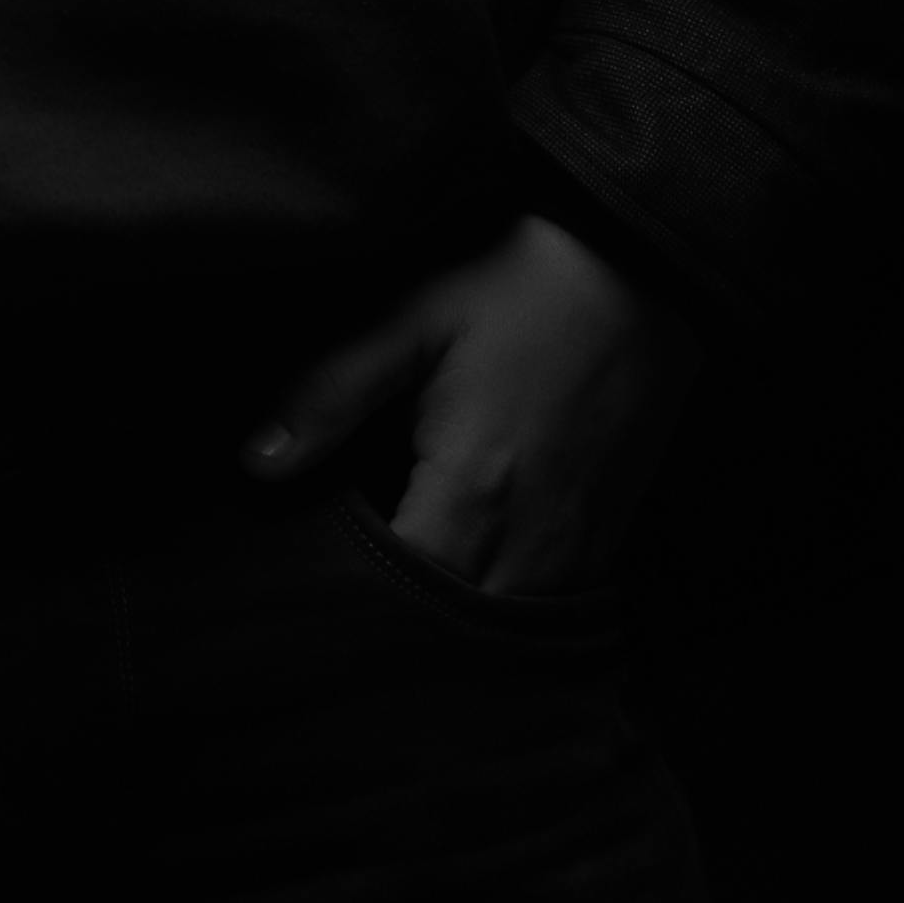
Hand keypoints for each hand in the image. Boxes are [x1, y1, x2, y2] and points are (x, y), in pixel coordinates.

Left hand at [242, 212, 702, 597]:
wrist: (647, 268)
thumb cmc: (522, 286)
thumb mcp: (414, 319)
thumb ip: (333, 395)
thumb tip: (256, 463)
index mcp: (473, 491)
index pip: (405, 601)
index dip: (356, 610)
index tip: (316, 599)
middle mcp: (533, 538)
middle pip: (459, 635)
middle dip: (406, 634)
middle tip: (351, 616)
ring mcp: (581, 544)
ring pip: (512, 633)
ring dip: (461, 632)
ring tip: (408, 616)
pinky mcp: (613, 535)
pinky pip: (558, 608)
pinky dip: (514, 614)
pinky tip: (476, 586)